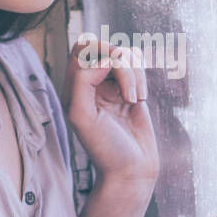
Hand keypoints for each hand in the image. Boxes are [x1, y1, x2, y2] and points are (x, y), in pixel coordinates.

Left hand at [60, 36, 158, 183]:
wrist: (131, 170)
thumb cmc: (104, 148)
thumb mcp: (81, 115)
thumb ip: (83, 81)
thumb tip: (106, 60)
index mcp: (73, 88)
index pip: (81, 49)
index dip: (99, 48)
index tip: (112, 66)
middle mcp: (92, 84)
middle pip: (105, 47)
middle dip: (120, 59)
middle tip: (126, 81)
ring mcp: (114, 86)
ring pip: (126, 55)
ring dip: (135, 75)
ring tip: (134, 100)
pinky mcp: (133, 90)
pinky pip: (139, 66)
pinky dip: (143, 77)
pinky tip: (140, 100)